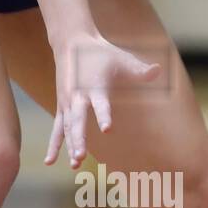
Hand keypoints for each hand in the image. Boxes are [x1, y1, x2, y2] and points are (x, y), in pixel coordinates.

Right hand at [45, 33, 160, 168]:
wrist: (71, 43)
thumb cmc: (101, 53)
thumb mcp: (122, 58)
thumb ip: (140, 69)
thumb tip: (158, 70)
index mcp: (94, 86)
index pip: (100, 104)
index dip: (103, 115)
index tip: (107, 129)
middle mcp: (77, 96)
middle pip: (77, 121)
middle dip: (79, 139)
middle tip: (82, 157)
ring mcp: (67, 103)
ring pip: (66, 128)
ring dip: (70, 146)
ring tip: (76, 164)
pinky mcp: (61, 107)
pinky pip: (56, 129)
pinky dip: (54, 145)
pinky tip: (50, 162)